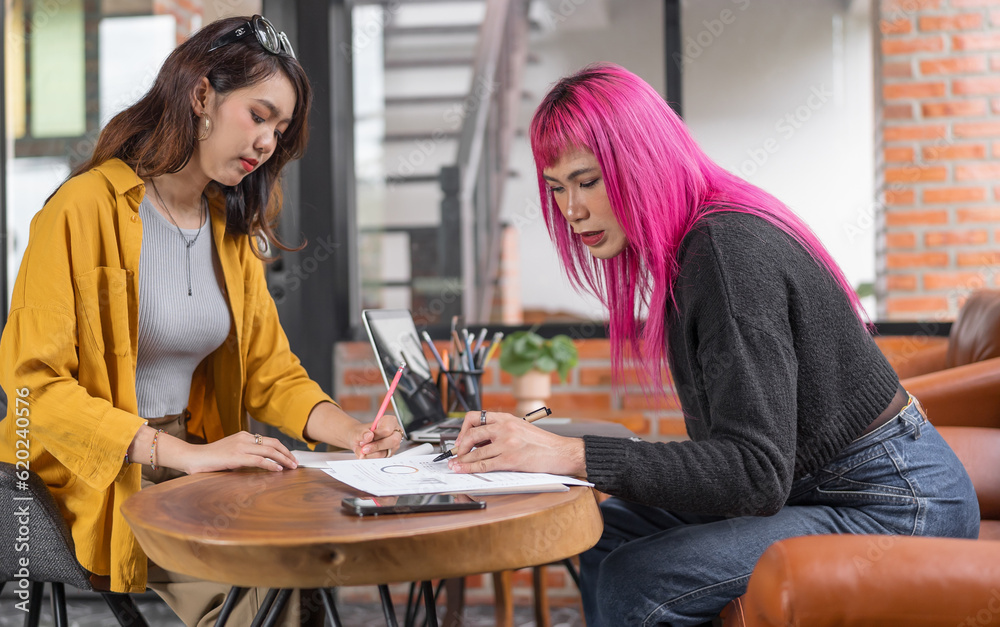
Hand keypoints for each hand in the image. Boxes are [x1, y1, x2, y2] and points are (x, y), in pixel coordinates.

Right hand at [157, 430, 298, 473]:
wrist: (192, 457)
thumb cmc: (210, 458)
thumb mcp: (231, 453)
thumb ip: (245, 455)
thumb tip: (261, 464)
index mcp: (244, 436)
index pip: (269, 440)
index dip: (282, 449)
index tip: (290, 458)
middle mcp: (244, 438)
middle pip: (273, 443)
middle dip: (287, 453)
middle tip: (296, 463)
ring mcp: (240, 446)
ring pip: (269, 450)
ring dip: (283, 459)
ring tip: (291, 467)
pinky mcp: (236, 456)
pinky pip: (258, 460)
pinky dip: (271, 464)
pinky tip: (278, 469)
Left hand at [353, 413, 404, 458]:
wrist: (359, 440)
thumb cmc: (361, 433)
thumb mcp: (358, 430)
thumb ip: (362, 433)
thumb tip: (369, 436)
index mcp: (390, 422)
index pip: (387, 430)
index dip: (376, 435)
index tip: (367, 438)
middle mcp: (395, 434)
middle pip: (392, 441)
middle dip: (376, 446)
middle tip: (364, 449)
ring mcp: (394, 445)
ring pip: (386, 452)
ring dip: (371, 453)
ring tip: (362, 450)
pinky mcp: (389, 454)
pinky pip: (381, 459)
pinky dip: (371, 458)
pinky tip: (366, 453)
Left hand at [446, 411, 585, 476]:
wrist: (560, 452)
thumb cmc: (542, 443)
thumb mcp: (520, 428)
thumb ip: (500, 430)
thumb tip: (480, 440)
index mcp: (506, 418)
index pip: (475, 417)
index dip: (463, 429)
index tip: (460, 439)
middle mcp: (505, 428)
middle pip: (472, 434)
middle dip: (459, 446)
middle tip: (456, 453)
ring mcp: (507, 444)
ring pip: (476, 452)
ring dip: (461, 460)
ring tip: (455, 465)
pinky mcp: (510, 459)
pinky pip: (484, 464)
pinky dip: (470, 468)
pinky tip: (463, 470)